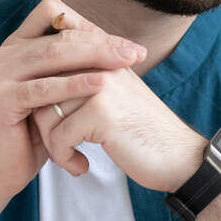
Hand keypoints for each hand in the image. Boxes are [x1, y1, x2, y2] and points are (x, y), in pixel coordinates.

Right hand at [0, 0, 145, 204]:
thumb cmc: (33, 134)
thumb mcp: (56, 95)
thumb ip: (73, 69)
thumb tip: (117, 47)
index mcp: (18, 46)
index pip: (54, 14)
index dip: (90, 23)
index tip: (125, 44)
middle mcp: (5, 54)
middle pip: (61, 35)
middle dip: (103, 43)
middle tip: (136, 53)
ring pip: (53, 55)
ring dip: (95, 57)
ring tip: (125, 63)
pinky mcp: (1, 98)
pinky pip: (44, 87)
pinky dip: (74, 84)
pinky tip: (100, 84)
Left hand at [35, 59, 205, 191]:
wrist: (179, 157)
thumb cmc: (144, 130)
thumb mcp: (119, 92)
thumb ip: (90, 76)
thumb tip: (49, 72)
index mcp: (106, 55)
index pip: (55, 54)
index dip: (42, 86)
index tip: (48, 113)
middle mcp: (102, 63)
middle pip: (42, 86)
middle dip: (42, 120)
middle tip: (56, 143)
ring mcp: (100, 86)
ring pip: (44, 113)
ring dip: (52, 144)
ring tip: (69, 157)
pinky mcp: (99, 113)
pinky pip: (58, 136)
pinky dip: (64, 157)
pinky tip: (80, 166)